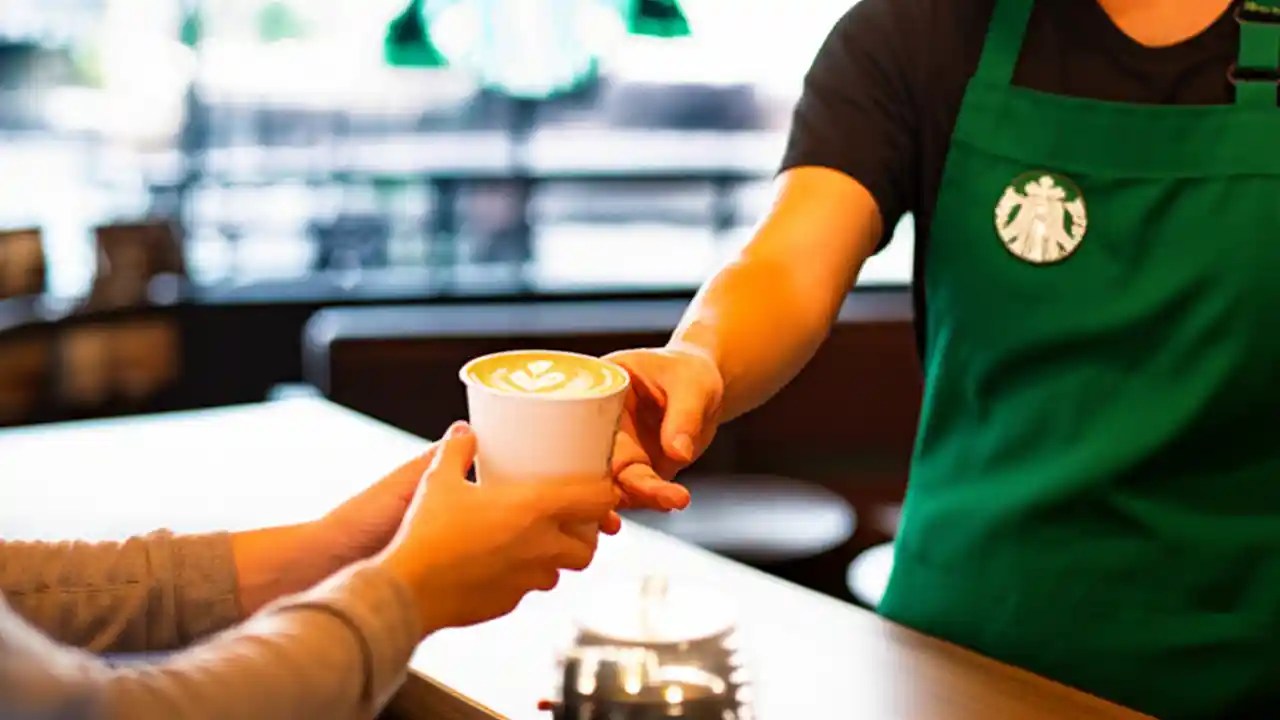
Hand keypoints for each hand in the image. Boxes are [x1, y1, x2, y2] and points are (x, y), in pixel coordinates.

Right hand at [317, 442, 623, 570]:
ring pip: (561, 571)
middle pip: (588, 546)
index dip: (606, 494)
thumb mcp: (439, 480)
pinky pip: (528, 588)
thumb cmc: (427, 533)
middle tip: (571, 521)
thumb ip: (457, 451)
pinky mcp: (510, 602)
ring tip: (537, 543)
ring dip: (557, 558)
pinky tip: (502, 565)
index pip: (597, 501)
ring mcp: (528, 579)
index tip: (602, 488)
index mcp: (535, 509)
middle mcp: (541, 546)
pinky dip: (525, 577)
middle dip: (586, 535)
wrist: (409, 589)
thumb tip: (464, 432)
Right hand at [604, 345, 724, 510]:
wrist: (703, 389)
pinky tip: (672, 501)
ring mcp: (618, 450)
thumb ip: (684, 417)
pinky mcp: (636, 469)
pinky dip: (652, 501)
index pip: (582, 423)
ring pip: (616, 483)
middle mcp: (600, 424)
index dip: (588, 450)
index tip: (608, 470)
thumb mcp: (691, 386)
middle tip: (648, 496)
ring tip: (675, 498)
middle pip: (596, 461)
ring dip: (640, 497)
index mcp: (599, 391)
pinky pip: (636, 492)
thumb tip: (678, 453)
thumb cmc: (689, 373)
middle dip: (614, 485)